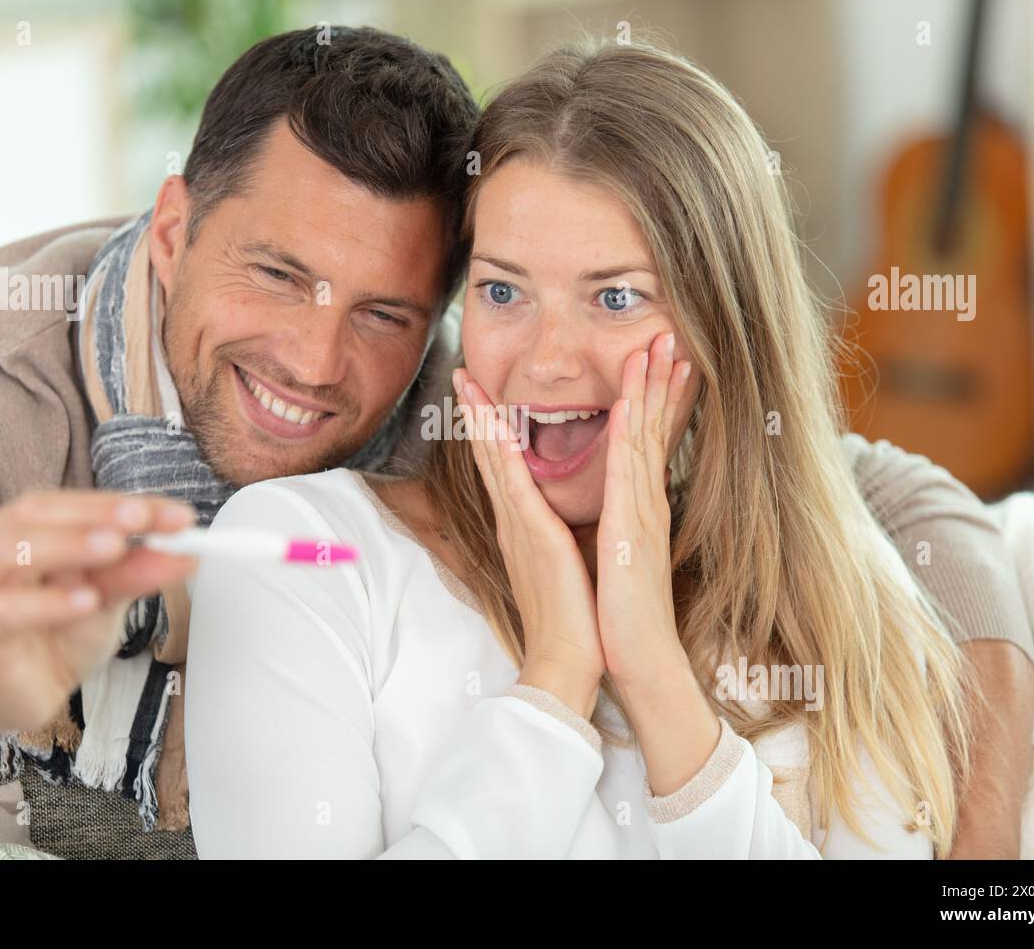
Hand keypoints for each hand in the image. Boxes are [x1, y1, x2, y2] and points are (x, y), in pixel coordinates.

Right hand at [0, 490, 197, 732]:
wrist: (18, 691)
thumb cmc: (57, 632)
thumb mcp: (108, 598)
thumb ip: (138, 572)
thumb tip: (187, 553)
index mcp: (34, 529)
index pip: (78, 503)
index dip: (127, 504)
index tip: (177, 517)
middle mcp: (1, 549)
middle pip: (35, 513)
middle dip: (94, 512)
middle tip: (140, 519)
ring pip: (10, 552)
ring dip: (67, 545)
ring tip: (114, 548)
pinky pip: (5, 610)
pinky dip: (49, 602)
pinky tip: (86, 600)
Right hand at [453, 368, 603, 717]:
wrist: (566, 662)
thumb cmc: (571, 619)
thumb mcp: (562, 564)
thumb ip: (552, 537)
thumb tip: (554, 520)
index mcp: (524, 527)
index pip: (502, 466)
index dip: (491, 427)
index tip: (482, 394)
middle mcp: (515, 522)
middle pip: (489, 454)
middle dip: (476, 411)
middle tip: (462, 371)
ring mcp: (520, 529)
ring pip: (495, 462)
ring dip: (482, 419)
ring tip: (468, 382)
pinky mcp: (535, 539)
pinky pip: (517, 488)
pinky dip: (506, 455)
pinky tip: (496, 429)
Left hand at [596, 332, 697, 687]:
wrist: (637, 659)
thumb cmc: (622, 614)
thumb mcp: (618, 554)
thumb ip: (620, 520)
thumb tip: (615, 501)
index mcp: (638, 506)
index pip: (647, 439)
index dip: (654, 397)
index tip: (658, 360)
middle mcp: (644, 503)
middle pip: (653, 427)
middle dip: (659, 379)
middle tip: (666, 335)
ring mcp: (641, 515)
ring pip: (644, 439)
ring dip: (647, 391)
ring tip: (654, 347)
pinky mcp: (630, 534)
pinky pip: (629, 476)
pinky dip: (630, 437)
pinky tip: (629, 405)